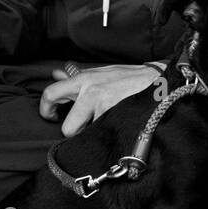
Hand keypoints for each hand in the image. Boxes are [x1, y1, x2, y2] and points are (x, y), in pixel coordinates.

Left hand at [39, 63, 165, 136]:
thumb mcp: (103, 72)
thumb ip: (77, 76)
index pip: (51, 93)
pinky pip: (102, 135)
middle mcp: (89, 91)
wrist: (160, 81)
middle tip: (76, 132)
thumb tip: (56, 73)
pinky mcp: (115, 115)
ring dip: (94, 134)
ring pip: (86, 136)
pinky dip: (108, 134)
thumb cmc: (131, 78)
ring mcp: (102, 105)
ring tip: (107, 126)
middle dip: (71, 134)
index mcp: (84, 78)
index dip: (46, 109)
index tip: (52, 116)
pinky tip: (118, 126)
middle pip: (66, 127)